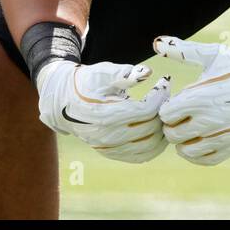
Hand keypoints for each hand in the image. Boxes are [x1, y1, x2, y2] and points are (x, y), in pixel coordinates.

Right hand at [36, 59, 171, 163]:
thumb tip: (148, 73)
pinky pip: (139, 156)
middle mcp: (106, 135)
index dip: (159, 95)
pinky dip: (154, 146)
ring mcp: (108, 148)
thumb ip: (125, 73)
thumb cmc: (86, 82)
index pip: (144, 110)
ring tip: (163, 111)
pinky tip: (157, 129)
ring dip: (161, 130)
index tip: (164, 81)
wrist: (63, 101)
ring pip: (148, 147)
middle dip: (162, 111)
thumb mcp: (103, 72)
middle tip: (166, 96)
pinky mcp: (110, 153)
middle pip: (149, 128)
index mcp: (104, 114)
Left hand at [153, 36, 229, 165]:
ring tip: (189, 129)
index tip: (175, 101)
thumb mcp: (212, 54)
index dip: (166, 108)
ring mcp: (221, 135)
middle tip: (180, 116)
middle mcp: (209, 119)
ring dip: (182, 141)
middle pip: (172, 134)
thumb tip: (156, 43)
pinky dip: (198, 154)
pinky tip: (199, 140)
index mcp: (200, 97)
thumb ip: (181, 50)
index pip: (165, 115)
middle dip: (172, 125)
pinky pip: (205, 159)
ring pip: (186, 151)